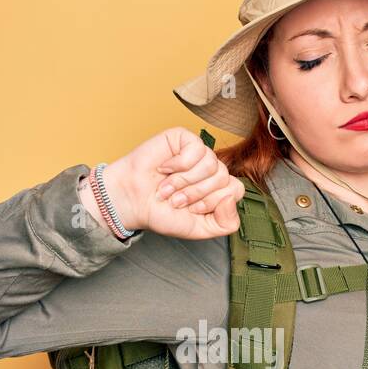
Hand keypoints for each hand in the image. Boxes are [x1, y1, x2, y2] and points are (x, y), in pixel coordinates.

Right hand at [102, 127, 244, 239]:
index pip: (235, 190)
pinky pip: (196, 149)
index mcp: (217, 189)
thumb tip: (231, 198)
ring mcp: (198, 153)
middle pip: (223, 178)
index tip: (191, 209)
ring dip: (184, 181)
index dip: (213, 202)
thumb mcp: (200, 229)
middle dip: (196, 194)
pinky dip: (178, 165)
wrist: (132, 202)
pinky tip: (165, 169)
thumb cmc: (162, 213)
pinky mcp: (184, 138)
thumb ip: (227, 223)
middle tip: (175, 200)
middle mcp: (211, 169)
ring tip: (167, 188)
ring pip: (210, 164)